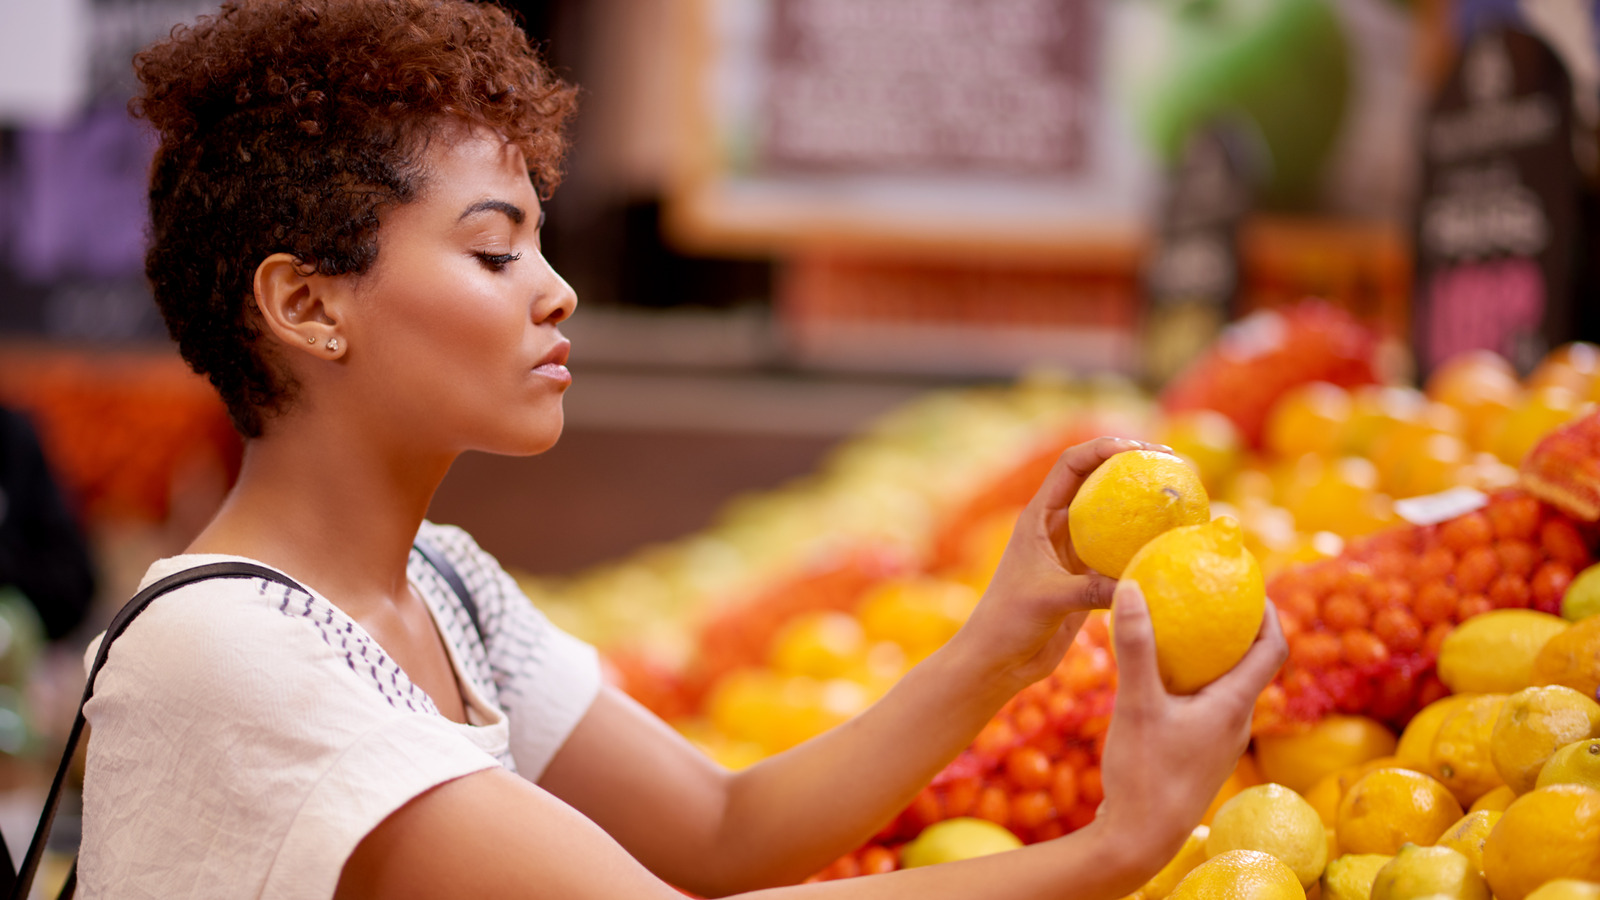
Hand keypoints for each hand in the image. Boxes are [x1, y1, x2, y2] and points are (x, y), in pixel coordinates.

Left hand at [955, 436, 1170, 689]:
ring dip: (1142, 504)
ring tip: (1183, 497)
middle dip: (1133, 466)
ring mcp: (1073, 550)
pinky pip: (1119, 552)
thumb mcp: (1050, 600)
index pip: (1071, 465)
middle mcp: (1057, 526)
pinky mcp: (1085, 577)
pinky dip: (1143, 545)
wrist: (1000, 658)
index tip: (1140, 450)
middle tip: (1175, 465)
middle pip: (1097, 480)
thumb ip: (1091, 589)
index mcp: (1039, 516)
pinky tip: (1173, 546)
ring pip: (1112, 516)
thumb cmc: (1010, 622)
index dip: (1104, 448)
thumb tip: (1138, 583)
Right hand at [1094, 580, 1287, 871]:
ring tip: (1182, 630)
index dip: (1270, 613)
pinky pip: (1204, 707)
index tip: (1251, 585)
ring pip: (1226, 688)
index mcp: (1234, 706)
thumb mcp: (1137, 704)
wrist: (1138, 841)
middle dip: (1237, 629)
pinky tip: (1157, 678)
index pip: (1274, 650)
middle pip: (1252, 666)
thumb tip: (1133, 587)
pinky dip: (1192, 682)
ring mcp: (1217, 743)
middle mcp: (1235, 724)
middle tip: (1211, 598)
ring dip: (1213, 658)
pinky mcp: (1197, 755)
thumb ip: (1136, 647)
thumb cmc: (1145, 774)